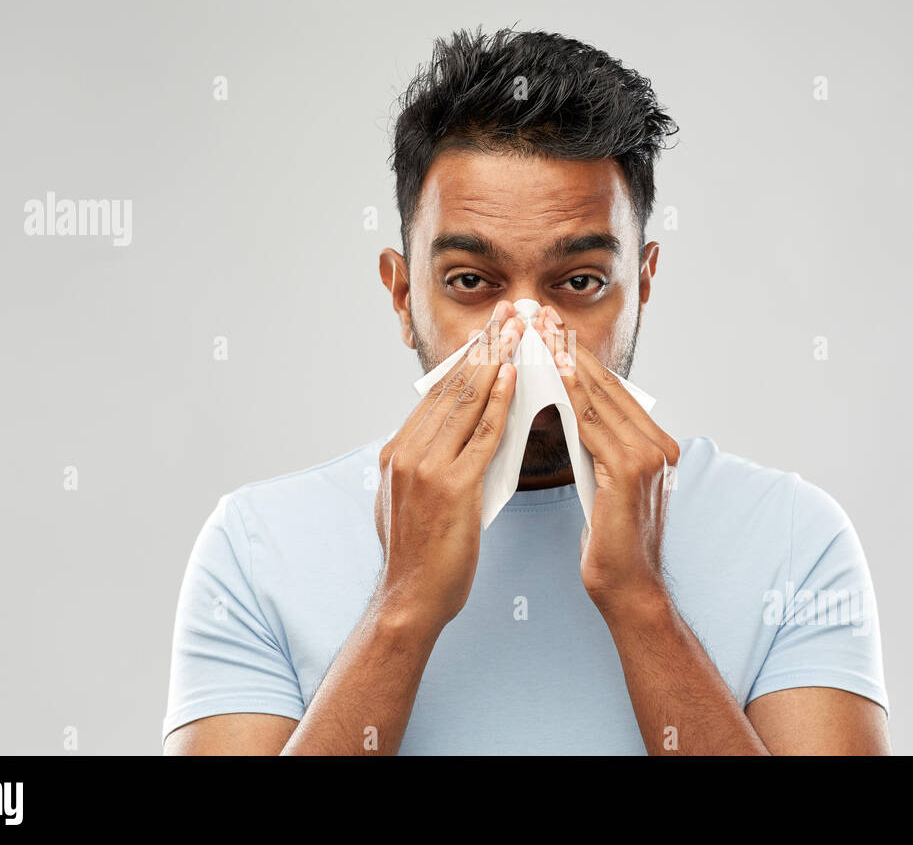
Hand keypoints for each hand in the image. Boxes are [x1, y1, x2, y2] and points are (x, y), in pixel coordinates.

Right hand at [373, 300, 522, 630]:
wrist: (410, 599)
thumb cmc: (419, 557)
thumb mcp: (409, 499)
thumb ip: (424, 466)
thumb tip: (439, 442)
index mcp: (397, 451)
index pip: (436, 395)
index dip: (465, 360)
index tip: (485, 332)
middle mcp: (407, 451)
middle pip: (451, 387)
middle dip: (482, 346)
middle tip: (506, 313)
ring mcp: (427, 467)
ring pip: (466, 402)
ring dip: (495, 361)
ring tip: (516, 330)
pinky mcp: (453, 486)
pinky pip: (482, 434)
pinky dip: (499, 401)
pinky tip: (514, 376)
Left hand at [537, 306, 680, 615]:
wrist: (628, 587)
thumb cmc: (610, 542)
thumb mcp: (603, 482)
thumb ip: (597, 446)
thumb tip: (570, 410)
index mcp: (656, 444)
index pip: (611, 391)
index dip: (580, 357)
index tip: (553, 328)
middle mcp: (658, 444)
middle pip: (606, 386)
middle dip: (570, 348)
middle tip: (542, 316)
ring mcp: (649, 455)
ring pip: (598, 399)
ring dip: (565, 363)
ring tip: (539, 333)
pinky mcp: (630, 471)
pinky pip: (591, 424)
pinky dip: (568, 396)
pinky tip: (547, 374)